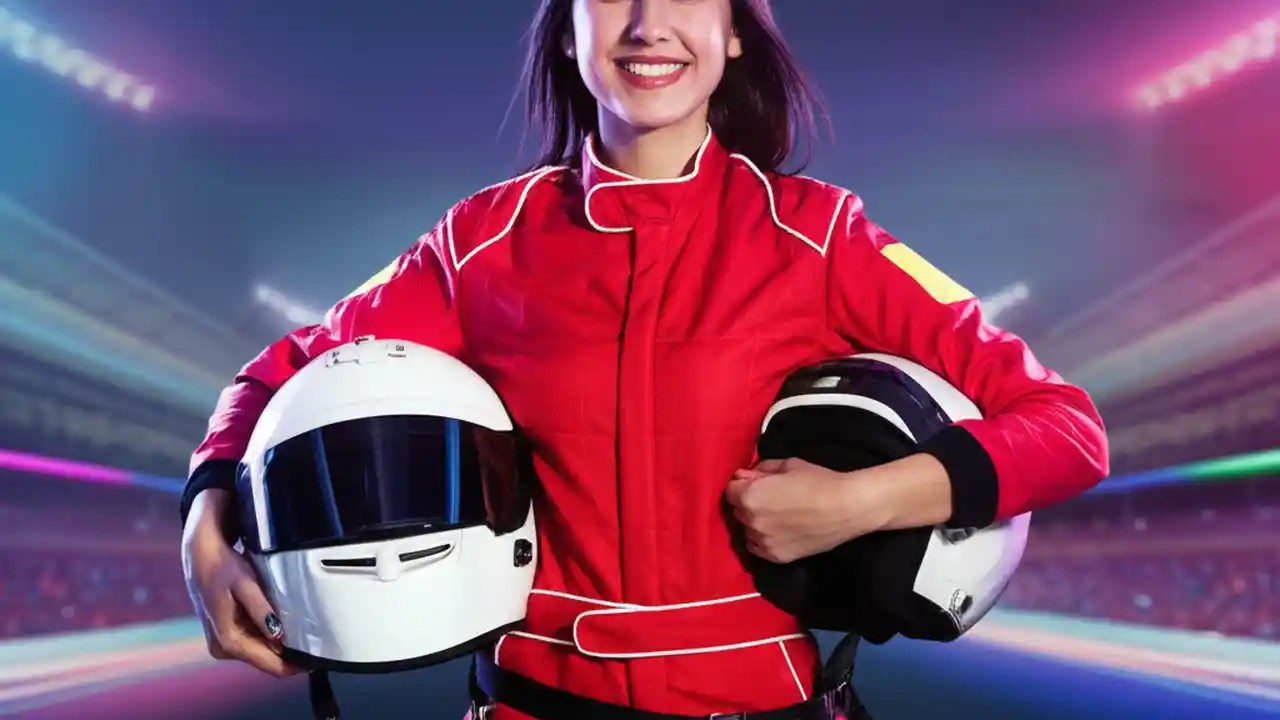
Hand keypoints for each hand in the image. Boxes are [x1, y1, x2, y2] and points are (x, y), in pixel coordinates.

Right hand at [181, 489, 300, 677]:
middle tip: (314, 637)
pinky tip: (280, 619)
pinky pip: (254, 640)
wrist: (199, 554)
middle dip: (289, 652)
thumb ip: (260, 610)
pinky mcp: (225, 634)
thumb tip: (276, 634)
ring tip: (301, 626)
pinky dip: (268, 633)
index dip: (294, 665)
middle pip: (266, 659)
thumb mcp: (244, 584)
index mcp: (229, 641)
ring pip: (261, 650)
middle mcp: (224, 648)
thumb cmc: (222, 566)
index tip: (316, 658)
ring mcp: (223, 643)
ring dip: (279, 642)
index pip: (270, 665)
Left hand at [725, 458, 886, 563]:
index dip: (741, 484)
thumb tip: (743, 475)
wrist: (847, 507)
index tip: (754, 482)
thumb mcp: (788, 465)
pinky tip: (778, 530)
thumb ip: (760, 470)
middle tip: (769, 497)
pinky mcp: (776, 557)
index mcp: (751, 496)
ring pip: (747, 529)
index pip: (729, 490)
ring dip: (755, 521)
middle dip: (748, 502)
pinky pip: (757, 547)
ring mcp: (763, 542)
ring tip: (776, 515)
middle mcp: (752, 521)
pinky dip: (762, 538)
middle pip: (738, 510)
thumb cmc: (819, 481)